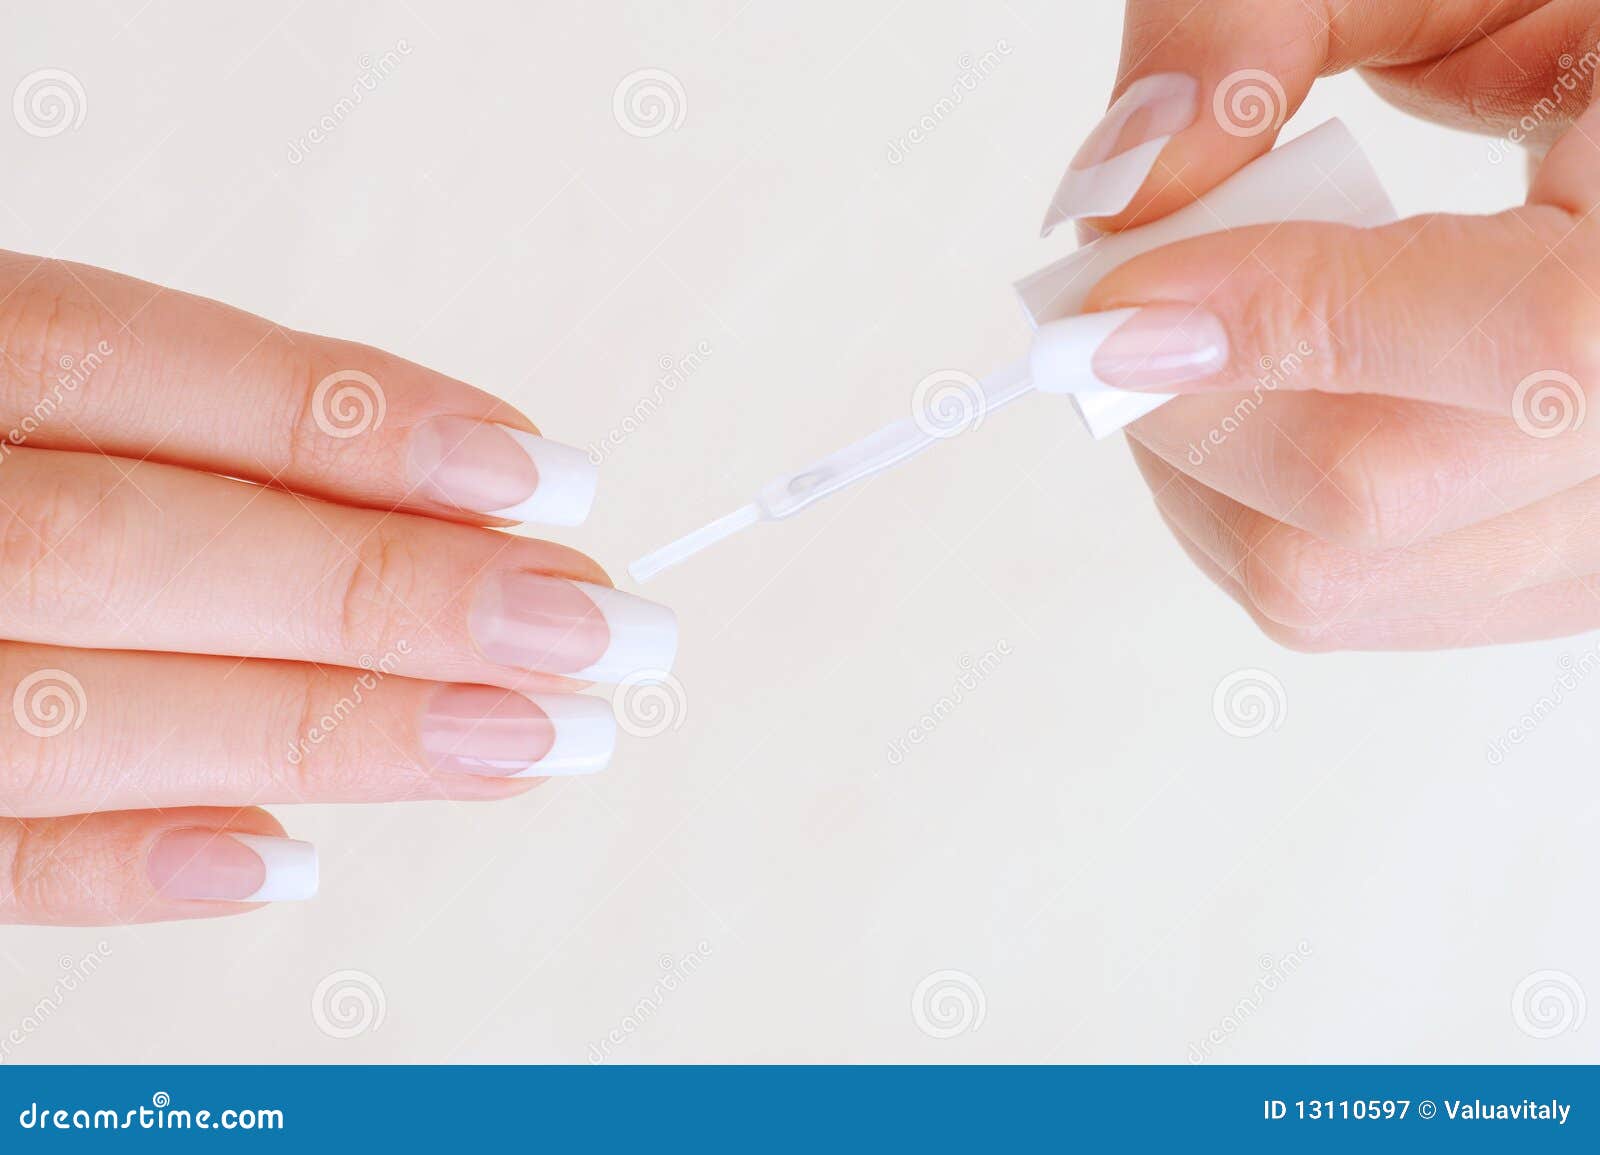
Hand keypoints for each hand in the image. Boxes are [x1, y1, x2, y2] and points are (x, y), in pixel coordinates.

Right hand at [0, 251, 674, 924]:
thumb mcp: (24, 377)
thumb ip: (190, 428)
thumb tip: (450, 495)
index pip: (132, 360)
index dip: (346, 419)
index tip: (547, 480)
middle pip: (133, 543)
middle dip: (391, 592)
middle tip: (604, 629)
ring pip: (78, 707)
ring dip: (330, 728)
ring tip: (537, 740)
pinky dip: (127, 866)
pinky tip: (291, 865)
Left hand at [1046, 0, 1599, 649]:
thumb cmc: (1572, 25)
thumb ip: (1269, 18)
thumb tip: (1125, 175)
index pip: (1537, 346)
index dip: (1286, 320)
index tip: (1108, 289)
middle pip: (1375, 501)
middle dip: (1188, 394)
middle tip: (1126, 287)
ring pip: (1328, 579)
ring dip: (1196, 455)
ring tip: (1210, 326)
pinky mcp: (1533, 580)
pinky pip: (1331, 595)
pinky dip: (1238, 498)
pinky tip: (1260, 393)